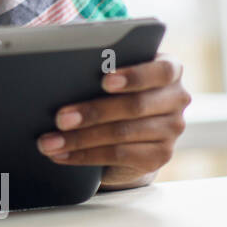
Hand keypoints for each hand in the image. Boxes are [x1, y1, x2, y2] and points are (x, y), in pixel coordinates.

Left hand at [35, 53, 189, 189]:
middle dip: (92, 112)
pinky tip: (61, 154)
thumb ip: (101, 70)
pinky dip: (84, 155)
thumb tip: (60, 74)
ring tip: (49, 142)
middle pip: (134, 105)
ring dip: (80, 139)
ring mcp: (171, 130)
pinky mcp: (160, 156)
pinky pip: (118, 155)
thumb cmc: (112, 92)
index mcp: (169, 69)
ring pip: (121, 133)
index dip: (134, 76)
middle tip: (60, 118)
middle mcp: (176, 98)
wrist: (129, 134)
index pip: (161, 70)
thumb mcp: (113, 78)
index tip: (104, 81)